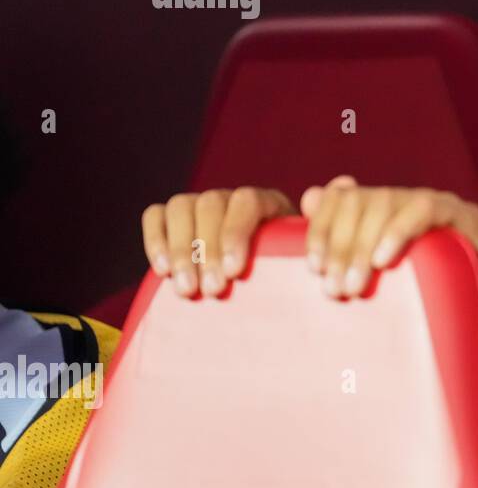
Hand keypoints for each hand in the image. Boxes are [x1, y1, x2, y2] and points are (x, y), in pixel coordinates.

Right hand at [141, 185, 294, 296]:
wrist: (260, 271)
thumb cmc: (282, 267)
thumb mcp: (297, 254)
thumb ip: (304, 241)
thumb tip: (311, 224)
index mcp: (264, 201)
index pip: (246, 202)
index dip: (236, 233)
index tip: (235, 272)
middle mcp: (229, 197)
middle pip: (210, 206)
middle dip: (208, 251)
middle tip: (213, 290)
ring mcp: (198, 203)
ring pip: (181, 208)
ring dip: (182, 251)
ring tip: (188, 290)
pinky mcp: (172, 215)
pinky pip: (156, 215)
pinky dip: (155, 240)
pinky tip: (162, 271)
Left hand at [301, 180, 477, 367]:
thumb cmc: (443, 296)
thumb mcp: (389, 279)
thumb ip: (352, 244)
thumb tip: (308, 198)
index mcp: (387, 211)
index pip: (341, 198)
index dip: (321, 227)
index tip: (313, 268)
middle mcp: (409, 200)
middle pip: (360, 200)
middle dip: (340, 244)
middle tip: (332, 289)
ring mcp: (438, 204)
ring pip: (387, 203)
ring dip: (362, 245)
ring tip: (352, 287)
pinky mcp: (465, 215)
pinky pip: (426, 209)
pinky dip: (400, 230)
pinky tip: (385, 260)